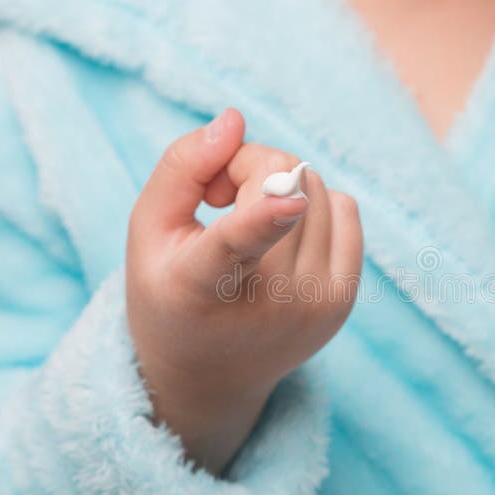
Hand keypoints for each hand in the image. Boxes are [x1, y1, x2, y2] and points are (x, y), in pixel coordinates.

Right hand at [126, 109, 362, 474]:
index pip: (237, 246)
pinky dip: (314, 203)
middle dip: (249, 169)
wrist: (211, 375)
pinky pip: (345, 209)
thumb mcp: (148, 231)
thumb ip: (181, 168)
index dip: (266, 217)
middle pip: (284, 179)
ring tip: (250, 222)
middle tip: (220, 201)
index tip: (288, 203)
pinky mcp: (344, 301)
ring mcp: (315, 306)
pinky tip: (284, 231)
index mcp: (201, 289)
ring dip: (280, 184)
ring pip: (315, 186)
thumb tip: (235, 119)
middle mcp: (269, 304)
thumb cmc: (171, 292)